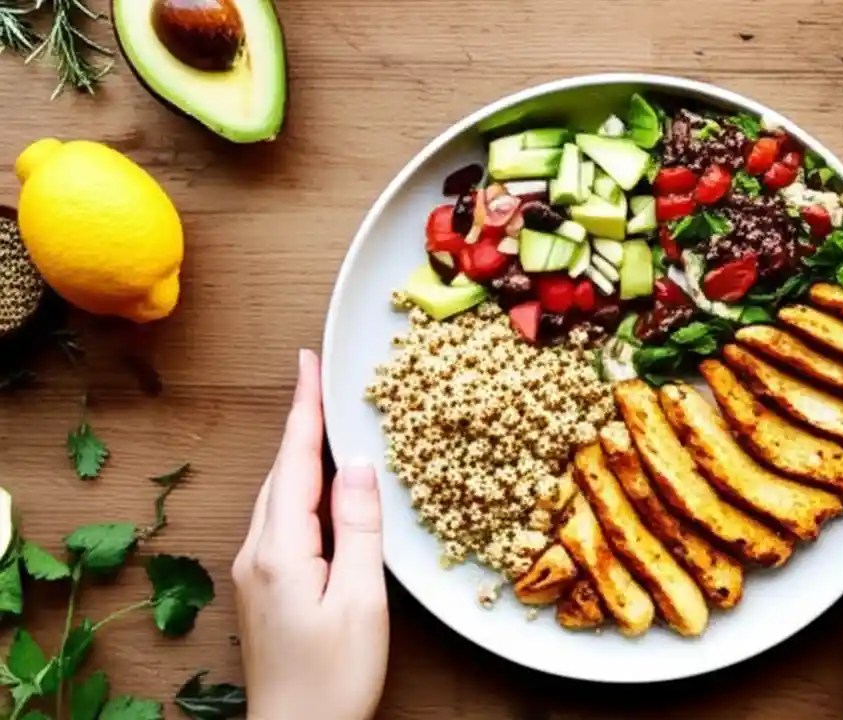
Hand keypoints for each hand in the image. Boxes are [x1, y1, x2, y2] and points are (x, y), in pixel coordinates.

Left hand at [233, 349, 388, 719]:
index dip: (305, 409)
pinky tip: (320, 489)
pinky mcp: (263, 588)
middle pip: (281, 472)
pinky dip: (300, 489)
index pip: (295, 461)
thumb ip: (361, 528)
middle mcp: (257, 552)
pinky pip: (281, 520)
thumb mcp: (361, 600)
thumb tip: (362, 465)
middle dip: (302, 424)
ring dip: (300, 456)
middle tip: (322, 381)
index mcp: (280, 548)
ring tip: (325, 423)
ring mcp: (255, 571)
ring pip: (278, 495)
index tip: (308, 362)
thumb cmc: (333, 677)